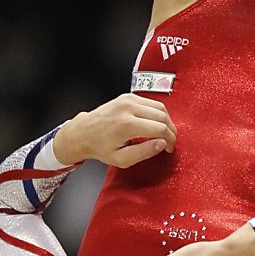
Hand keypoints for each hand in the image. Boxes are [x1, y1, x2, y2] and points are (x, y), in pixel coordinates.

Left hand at [52, 94, 176, 167]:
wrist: (83, 133)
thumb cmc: (100, 147)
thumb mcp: (122, 159)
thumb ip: (144, 152)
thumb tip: (162, 144)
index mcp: (127, 125)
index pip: (161, 129)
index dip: (170, 140)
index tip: (169, 148)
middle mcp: (128, 108)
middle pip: (162, 116)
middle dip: (171, 130)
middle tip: (169, 142)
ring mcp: (128, 99)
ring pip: (159, 107)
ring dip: (166, 121)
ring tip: (164, 133)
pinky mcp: (127, 96)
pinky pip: (150, 102)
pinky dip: (157, 113)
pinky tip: (154, 124)